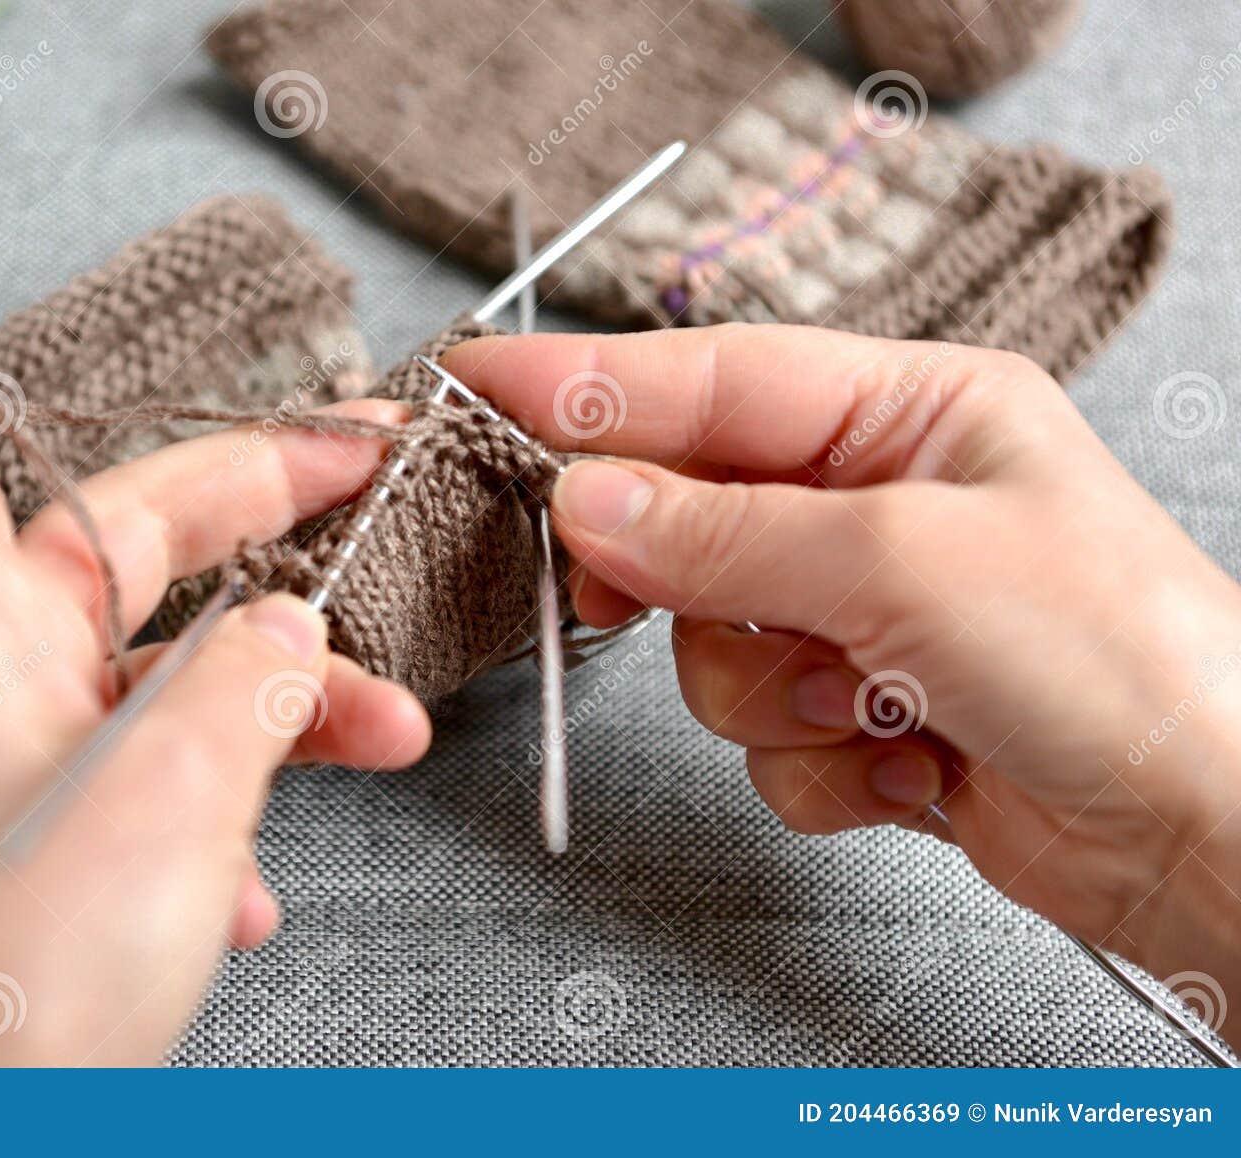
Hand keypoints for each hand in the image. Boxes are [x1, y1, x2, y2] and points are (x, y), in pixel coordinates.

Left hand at [0, 249, 429, 1064]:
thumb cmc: (16, 981)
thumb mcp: (169, 791)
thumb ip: (249, 682)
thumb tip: (296, 635)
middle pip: (117, 537)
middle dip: (250, 497)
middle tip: (357, 459)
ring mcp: (25, 763)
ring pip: (173, 667)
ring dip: (286, 692)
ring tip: (389, 734)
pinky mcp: (64, 841)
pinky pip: (169, 774)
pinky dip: (239, 802)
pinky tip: (269, 877)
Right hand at [446, 325, 1240, 1048]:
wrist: (1206, 834)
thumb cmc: (1116, 659)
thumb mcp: (902, 560)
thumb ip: (723, 531)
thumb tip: (588, 501)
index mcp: (913, 412)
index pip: (711, 381)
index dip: (586, 384)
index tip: (478, 383)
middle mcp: (881, 503)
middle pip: (692, 514)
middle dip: (673, 572)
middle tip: (607, 592)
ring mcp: (868, 613)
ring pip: (711, 641)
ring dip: (769, 689)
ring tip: (865, 699)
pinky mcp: (864, 711)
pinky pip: (761, 733)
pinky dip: (815, 760)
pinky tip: (905, 759)